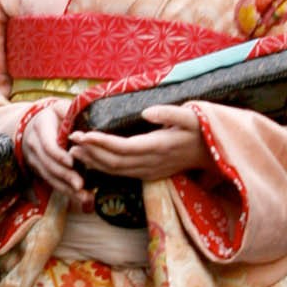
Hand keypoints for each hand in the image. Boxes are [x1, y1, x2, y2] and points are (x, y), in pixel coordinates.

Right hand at [20, 101, 93, 206]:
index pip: (48, 144)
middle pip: (48, 163)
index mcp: (41, 127)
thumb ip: (70, 110)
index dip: (59, 155)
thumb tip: (87, 112)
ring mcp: (34, 158)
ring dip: (65, 187)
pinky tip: (78, 197)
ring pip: (48, 175)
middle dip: (64, 175)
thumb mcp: (61, 108)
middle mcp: (34, 144)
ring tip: (83, 196)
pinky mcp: (38, 168)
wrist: (36, 123)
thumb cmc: (55, 115)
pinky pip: (50, 181)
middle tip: (80, 184)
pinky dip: (64, 190)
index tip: (72, 162)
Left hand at [67, 102, 208, 181]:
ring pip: (116, 171)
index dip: (100, 143)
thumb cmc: (202, 129)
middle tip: (71, 140)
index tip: (82, 135)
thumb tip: (146, 111)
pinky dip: (104, 167)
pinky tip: (92, 160)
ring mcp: (150, 172)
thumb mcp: (191, 115)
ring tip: (75, 151)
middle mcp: (152, 163)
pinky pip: (123, 173)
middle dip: (90, 152)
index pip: (122, 148)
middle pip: (114, 162)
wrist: (216, 152)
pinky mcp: (150, 174)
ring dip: (94, 162)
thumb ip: (169, 113)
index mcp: (159, 147)